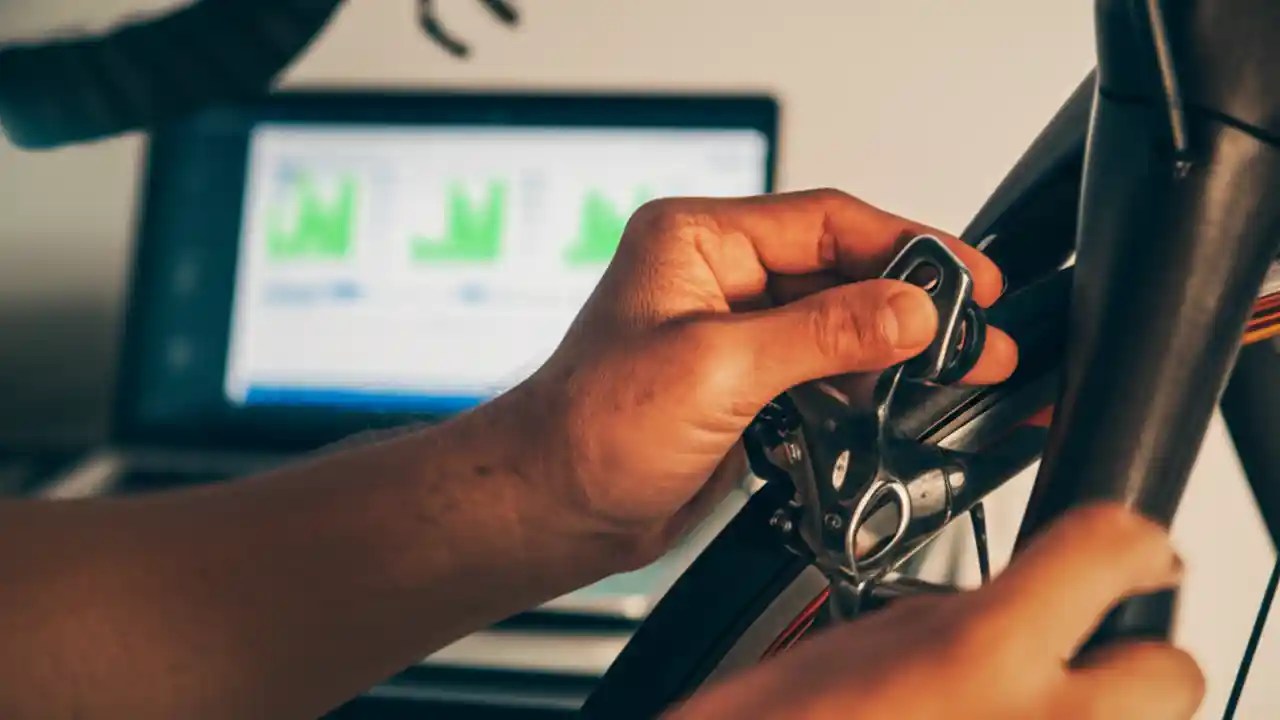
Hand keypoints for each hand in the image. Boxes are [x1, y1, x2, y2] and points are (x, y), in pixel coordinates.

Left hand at [509, 189, 1017, 566]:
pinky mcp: (741, 383)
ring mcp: (730, 331)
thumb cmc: (590, 430)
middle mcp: (715, 277)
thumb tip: (910, 308)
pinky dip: (863, 382)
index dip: (906, 245)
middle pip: (840, 270)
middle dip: (913, 301)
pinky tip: (900, 397)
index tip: (967, 275)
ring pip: (836, 322)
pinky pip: (819, 368)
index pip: (826, 222)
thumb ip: (821, 334)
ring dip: (895, 345)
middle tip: (979, 330)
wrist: (554, 510)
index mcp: (696, 242)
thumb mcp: (716, 369)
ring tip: (960, 367)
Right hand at [670, 504, 1203, 719]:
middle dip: (1130, 656)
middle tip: (1078, 649)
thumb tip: (1002, 601)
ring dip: (1090, 712)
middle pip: (1166, 672)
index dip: (1121, 536)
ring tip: (1022, 707)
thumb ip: (950, 616)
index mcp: (982, 654)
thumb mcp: (851, 647)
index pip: (1116, 548)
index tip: (1118, 544)